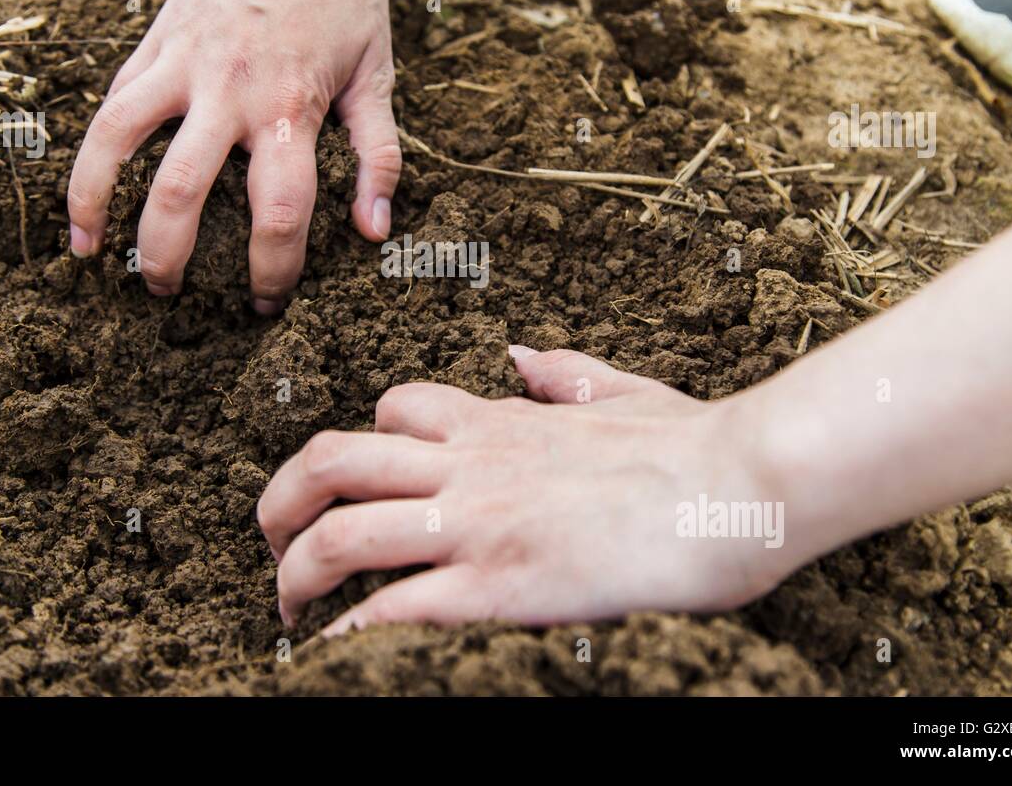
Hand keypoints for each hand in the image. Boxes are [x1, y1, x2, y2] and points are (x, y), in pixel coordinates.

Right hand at [66, 0, 402, 310]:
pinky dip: (95, 149)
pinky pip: (114, 102)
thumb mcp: (378, 76)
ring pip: (118, 144)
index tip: (267, 299)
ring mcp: (183, 63)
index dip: (272, 269)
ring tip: (90, 255)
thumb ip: (377, 157)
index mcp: (290, 108)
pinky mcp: (156, 39)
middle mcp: (229, 92)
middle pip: (181, 195)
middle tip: (168, 296)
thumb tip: (374, 232)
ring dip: (96, 206)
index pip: (278, 214)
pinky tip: (91, 186)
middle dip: (169, 259)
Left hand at [258, 347, 798, 633]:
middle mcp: (471, 464)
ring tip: (284, 609)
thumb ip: (566, 374)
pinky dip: (343, 634)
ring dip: (294, 573)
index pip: (393, 411)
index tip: (353, 486)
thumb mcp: (622, 392)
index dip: (359, 444)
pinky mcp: (498, 585)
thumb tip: (523, 356)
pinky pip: (391, 610)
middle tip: (272, 540)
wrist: (740, 482)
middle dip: (281, 500)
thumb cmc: (693, 445)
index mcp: (499, 420)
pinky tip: (324, 656)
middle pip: (333, 459)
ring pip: (341, 534)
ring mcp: (478, 523)